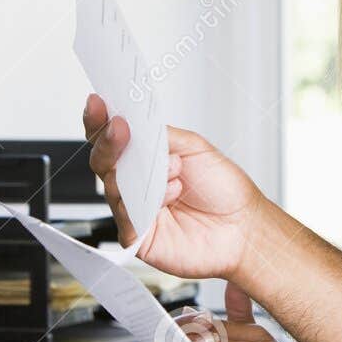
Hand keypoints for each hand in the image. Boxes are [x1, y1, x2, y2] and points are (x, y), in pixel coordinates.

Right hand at [83, 94, 266, 279]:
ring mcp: (134, 211)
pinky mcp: (139, 239)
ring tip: (174, 168)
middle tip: (121, 128)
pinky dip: (149, 203)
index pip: (110, 139)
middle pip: (102, 162)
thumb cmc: (223, 190)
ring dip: (144, 173)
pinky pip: (127, 219)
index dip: (99, 121)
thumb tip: (133, 123)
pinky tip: (173, 194)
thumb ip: (160, 135)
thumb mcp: (193, 147)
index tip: (97, 103)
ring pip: (113, 188)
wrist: (244, 226)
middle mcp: (136, 185)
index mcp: (145, 160)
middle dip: (109, 142)